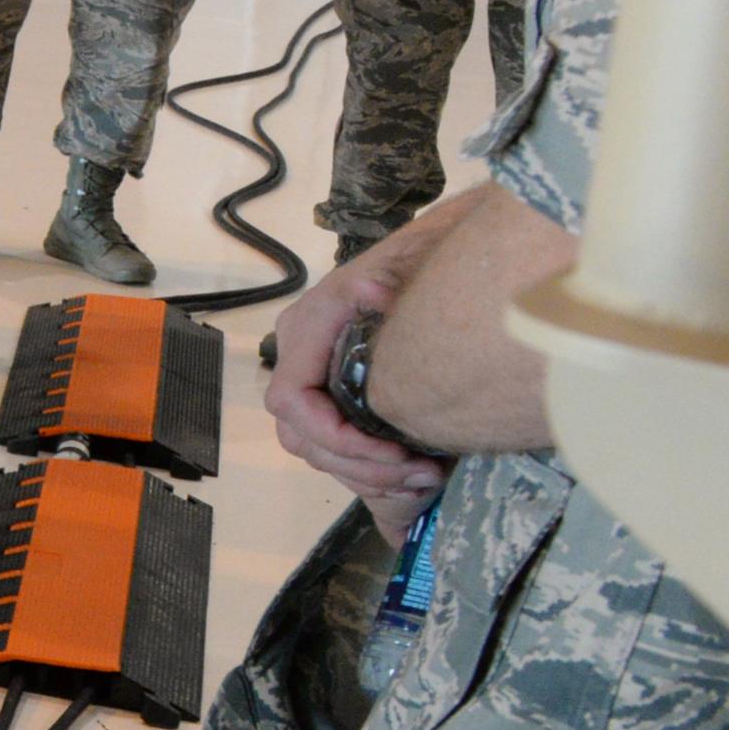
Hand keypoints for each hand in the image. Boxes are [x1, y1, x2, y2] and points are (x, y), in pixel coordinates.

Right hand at [267, 248, 452, 530]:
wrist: (438, 252)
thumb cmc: (418, 259)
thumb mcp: (400, 267)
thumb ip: (382, 283)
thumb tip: (376, 297)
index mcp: (306, 331)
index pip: (292, 400)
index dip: (333, 437)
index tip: (392, 452)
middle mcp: (301, 358)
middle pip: (302, 437)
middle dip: (361, 466)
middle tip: (422, 474)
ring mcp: (316, 378)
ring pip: (316, 451)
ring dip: (368, 475)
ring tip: (426, 478)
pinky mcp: (338, 394)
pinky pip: (335, 448)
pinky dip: (369, 472)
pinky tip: (413, 476)